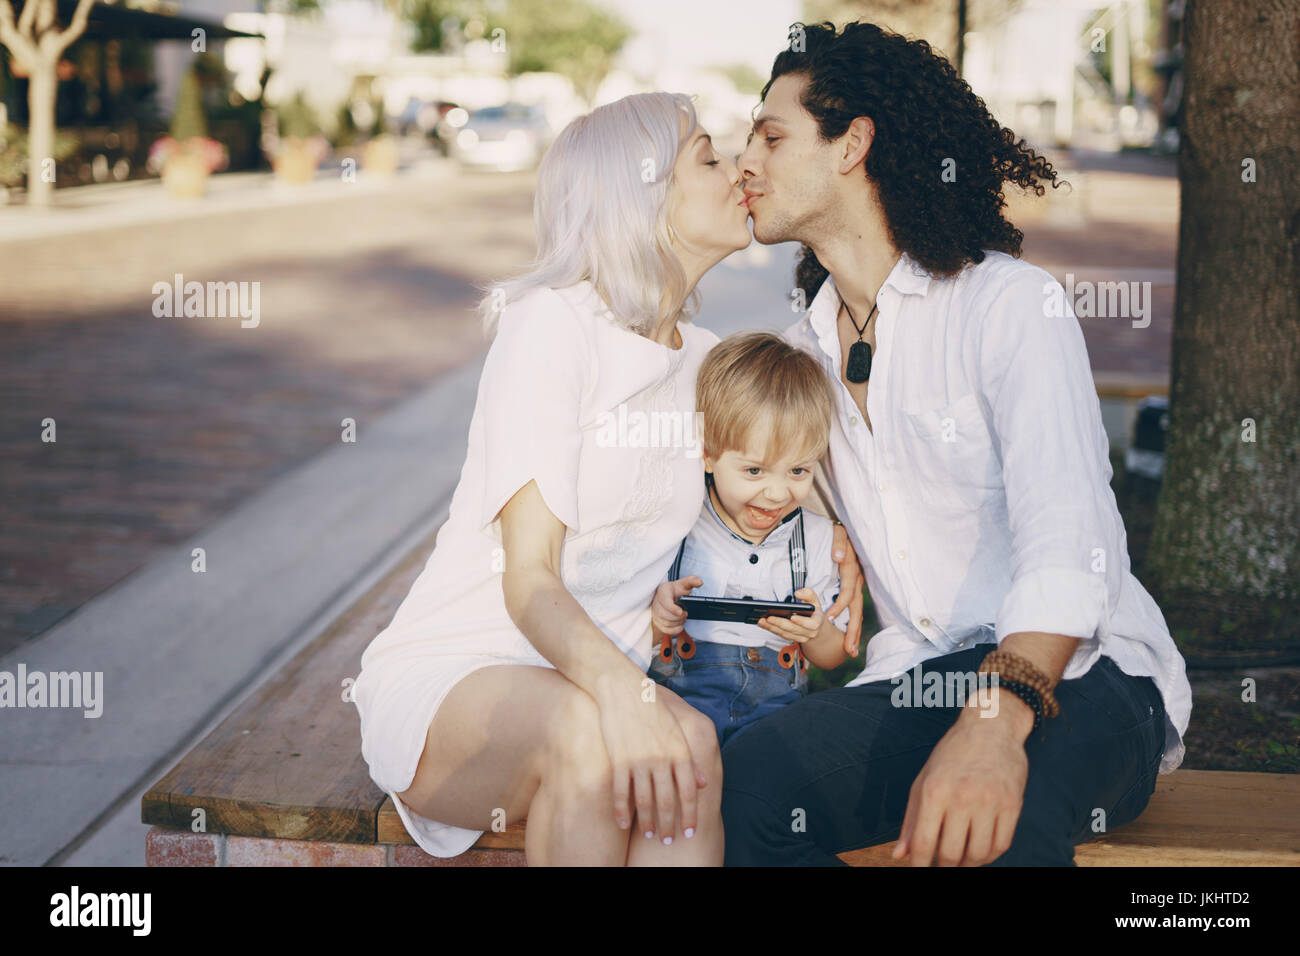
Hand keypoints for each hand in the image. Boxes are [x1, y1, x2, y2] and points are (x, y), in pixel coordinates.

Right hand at [594, 676, 707, 843]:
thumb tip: (704, 783)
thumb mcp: (677, 731)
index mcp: (679, 751)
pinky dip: (622, 812)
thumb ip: (690, 759)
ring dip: (648, 822)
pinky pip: (621, 793)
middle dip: (669, 825)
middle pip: (668, 801)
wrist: (623, 689)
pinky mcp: (619, 759)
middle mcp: (662, 759)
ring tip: (650, 835)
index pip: (689, 792)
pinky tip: (623, 824)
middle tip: (668, 841)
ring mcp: (639, 760)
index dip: (690, 815)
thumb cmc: (652, 710)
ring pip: (645, 801)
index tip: (689, 832)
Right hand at [651, 576, 701, 636]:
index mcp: (663, 590)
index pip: (664, 600)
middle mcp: (656, 602)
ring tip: (683, 617)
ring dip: (678, 622)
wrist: (670, 598)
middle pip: (665, 614)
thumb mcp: (684, 584)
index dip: (672, 608)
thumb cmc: (677, 591)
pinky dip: (675, 629)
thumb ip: (692, 581)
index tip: (680, 611)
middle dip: (678, 616)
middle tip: (685, 613)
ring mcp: (655, 613)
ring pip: (666, 623)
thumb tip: (700, 582)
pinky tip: (680, 624)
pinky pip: (666, 630)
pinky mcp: (657, 622)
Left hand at [757, 587, 823, 643]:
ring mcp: (801, 637)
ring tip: (762, 621)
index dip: (802, 622)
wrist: (815, 623)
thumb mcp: (814, 599)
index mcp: (817, 622)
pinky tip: (764, 624)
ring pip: (786, 634)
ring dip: (773, 628)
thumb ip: (808, 593)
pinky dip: (772, 629)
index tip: (792, 617)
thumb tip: (798, 593)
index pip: (811, 625)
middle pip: (794, 629)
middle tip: (770, 617)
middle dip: (780, 623)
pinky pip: (781, 635)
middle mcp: (810, 633)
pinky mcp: (793, 639)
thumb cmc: (813, 610)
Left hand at [825, 522, 863, 655]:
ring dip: (854, 633)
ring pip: (857, 613)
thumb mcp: (839, 533)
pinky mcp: (854, 588)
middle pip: (856, 610)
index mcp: (852, 570)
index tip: (829, 617)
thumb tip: (838, 557)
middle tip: (849, 650)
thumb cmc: (840, 533)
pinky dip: (853, 625)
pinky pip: (854, 610)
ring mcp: (857, 586)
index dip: (840, 605)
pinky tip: (851, 638)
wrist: (847, 530)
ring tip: (851, 651)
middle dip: (852, 631)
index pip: (848, 592)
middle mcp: (857, 580)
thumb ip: (839, 543)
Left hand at [891, 704, 1029, 865]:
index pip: (924, 843)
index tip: (919, 869)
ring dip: (967, 865)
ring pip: (978, 854)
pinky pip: (1001, 845)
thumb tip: (899, 855)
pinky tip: (980, 852)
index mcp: (934, 790)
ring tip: (960, 862)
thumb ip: (910, 820)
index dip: (919, 865)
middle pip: (950, 853)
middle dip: (943, 867)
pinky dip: (989, 857)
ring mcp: (990, 801)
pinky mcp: (1012, 804)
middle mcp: (961, 796)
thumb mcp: (923, 780)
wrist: (991, 727)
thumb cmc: (952, 755)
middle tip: (941, 866)